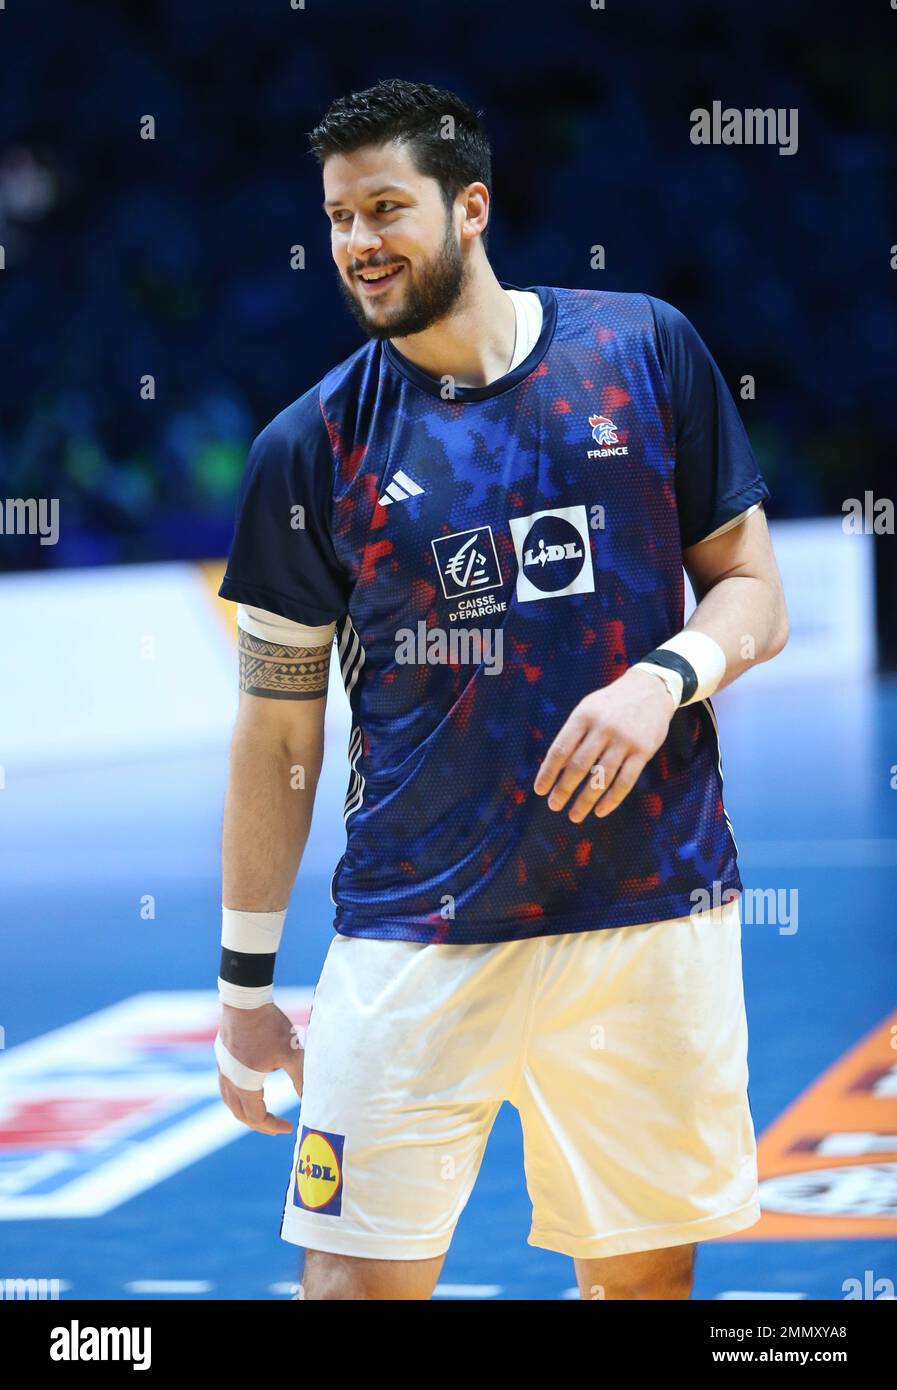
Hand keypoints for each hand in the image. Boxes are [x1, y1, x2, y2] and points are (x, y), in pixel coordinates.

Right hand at [216, 1002, 304, 1135]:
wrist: (245, 1000)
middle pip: (240, 1113)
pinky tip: (250, 1087)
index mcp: (245, 1085)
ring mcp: (222, 1068)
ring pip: (230, 1100)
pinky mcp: (221, 1056)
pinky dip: (238, 1095)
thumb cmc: (270, 1027)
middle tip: (276, 1126)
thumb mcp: (292, 1054)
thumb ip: (301, 1080)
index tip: (289, 1127)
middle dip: (259, 1123)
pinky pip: (226, 1085)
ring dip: (246, 1111)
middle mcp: (229, 1080)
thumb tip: (310, 1101)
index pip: (256, 1117)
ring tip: (261, 1112)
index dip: (273, 1126)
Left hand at [533, 667, 675, 820]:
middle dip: (564, 789)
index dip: (548, 772)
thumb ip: (572, 735)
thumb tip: (554, 770)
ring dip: (585, 800)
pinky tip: (600, 811)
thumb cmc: (611, 704)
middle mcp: (603, 728)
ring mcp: (624, 740)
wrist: (651, 688)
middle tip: (554, 805)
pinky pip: (625, 781)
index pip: (560, 749)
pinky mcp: (643, 751)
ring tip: (574, 815)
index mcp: (584, 716)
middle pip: (579, 766)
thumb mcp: (588, 709)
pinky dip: (611, 800)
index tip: (540, 790)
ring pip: (601, 778)